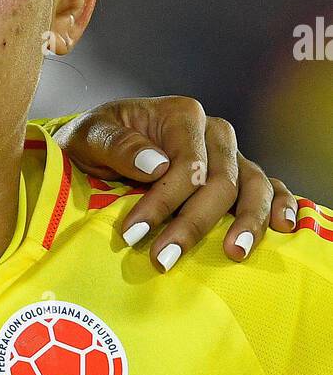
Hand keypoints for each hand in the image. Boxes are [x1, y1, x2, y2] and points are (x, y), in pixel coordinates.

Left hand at [52, 96, 297, 271]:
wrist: (96, 144)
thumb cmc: (94, 139)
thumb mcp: (91, 135)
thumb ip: (118, 145)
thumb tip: (156, 165)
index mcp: (182, 115)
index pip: (186, 165)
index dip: (163, 202)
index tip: (134, 235)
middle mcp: (213, 132)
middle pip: (220, 181)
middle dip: (193, 224)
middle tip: (164, 258)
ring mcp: (228, 154)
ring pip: (252, 185)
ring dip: (247, 221)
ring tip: (234, 253)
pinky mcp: (235, 174)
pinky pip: (268, 186)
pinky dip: (280, 204)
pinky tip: (283, 228)